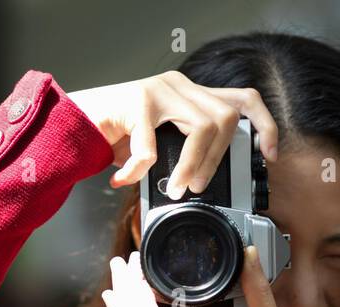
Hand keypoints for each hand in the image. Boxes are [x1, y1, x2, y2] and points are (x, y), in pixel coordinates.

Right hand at [67, 71, 278, 195]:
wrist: (71, 124)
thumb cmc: (114, 136)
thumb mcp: (158, 144)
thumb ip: (184, 151)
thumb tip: (206, 181)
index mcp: (190, 94)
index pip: (242, 98)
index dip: (263, 124)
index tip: (268, 154)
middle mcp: (178, 85)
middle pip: (224, 117)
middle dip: (218, 159)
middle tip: (199, 186)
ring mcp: (157, 90)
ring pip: (200, 126)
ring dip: (191, 165)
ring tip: (177, 187)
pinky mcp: (134, 101)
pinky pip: (150, 146)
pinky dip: (138, 171)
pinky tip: (124, 179)